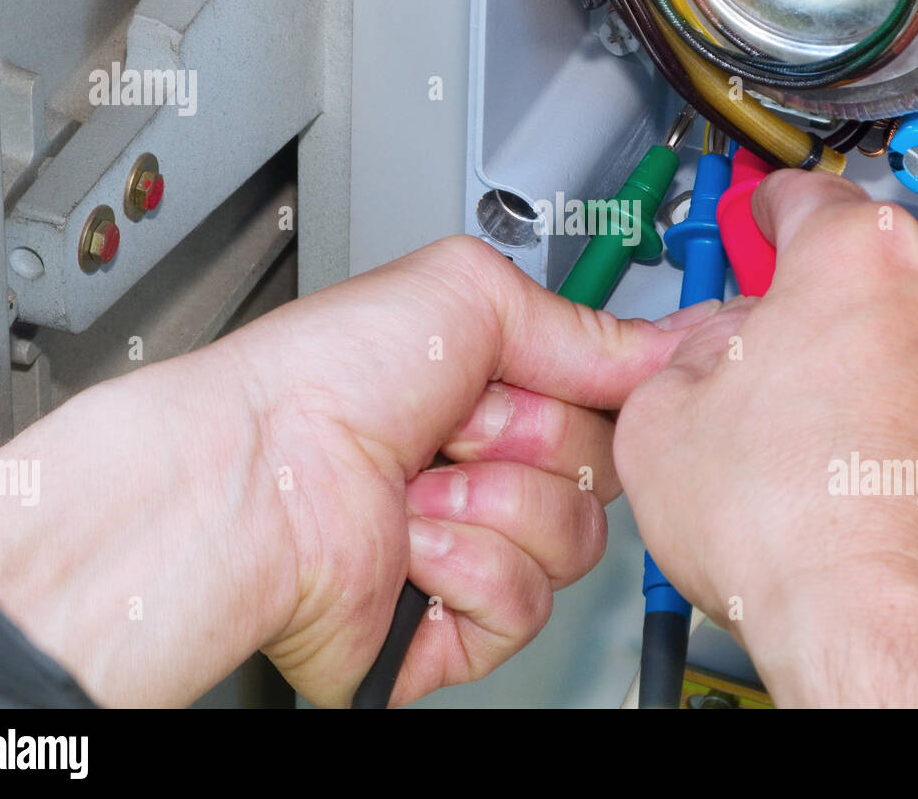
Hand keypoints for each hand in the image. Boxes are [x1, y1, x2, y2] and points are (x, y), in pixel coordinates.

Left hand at [0, 236, 702, 706]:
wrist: (251, 479)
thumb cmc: (321, 380)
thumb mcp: (466, 293)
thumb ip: (579, 320)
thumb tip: (666, 342)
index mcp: (489, 389)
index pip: (605, 401)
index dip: (608, 395)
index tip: (602, 381)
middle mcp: (484, 466)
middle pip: (599, 471)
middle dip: (534, 439)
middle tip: (461, 423)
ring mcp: (471, 546)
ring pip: (574, 542)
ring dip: (497, 503)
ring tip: (420, 485)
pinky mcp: (454, 623)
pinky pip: (527, 605)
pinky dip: (470, 565)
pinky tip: (412, 544)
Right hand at [614, 169, 917, 706]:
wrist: (885, 636)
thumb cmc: (793, 530)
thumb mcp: (662, 415)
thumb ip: (683, 353)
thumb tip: (705, 358)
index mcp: (859, 264)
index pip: (808, 198)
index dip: (768, 208)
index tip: (763, 217)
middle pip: (864, 279)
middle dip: (811, 312)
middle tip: (759, 366)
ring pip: (914, 351)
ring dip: (866, 379)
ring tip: (806, 451)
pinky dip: (912, 444)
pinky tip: (861, 492)